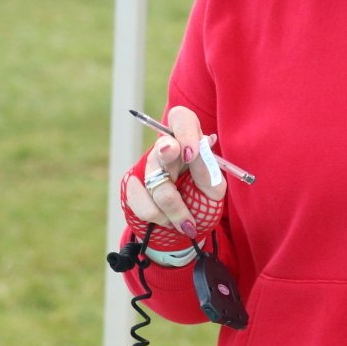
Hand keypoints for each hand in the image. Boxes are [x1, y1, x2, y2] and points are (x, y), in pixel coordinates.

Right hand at [121, 105, 225, 245]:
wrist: (188, 226)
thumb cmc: (203, 200)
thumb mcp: (214, 187)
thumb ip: (208, 169)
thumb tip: (203, 145)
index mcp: (190, 141)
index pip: (181, 119)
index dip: (185, 131)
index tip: (193, 152)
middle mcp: (166, 150)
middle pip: (163, 146)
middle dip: (170, 153)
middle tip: (186, 157)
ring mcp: (148, 168)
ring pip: (157, 183)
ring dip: (175, 209)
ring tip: (188, 223)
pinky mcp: (132, 187)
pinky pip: (142, 202)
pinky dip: (161, 218)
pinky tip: (170, 222)